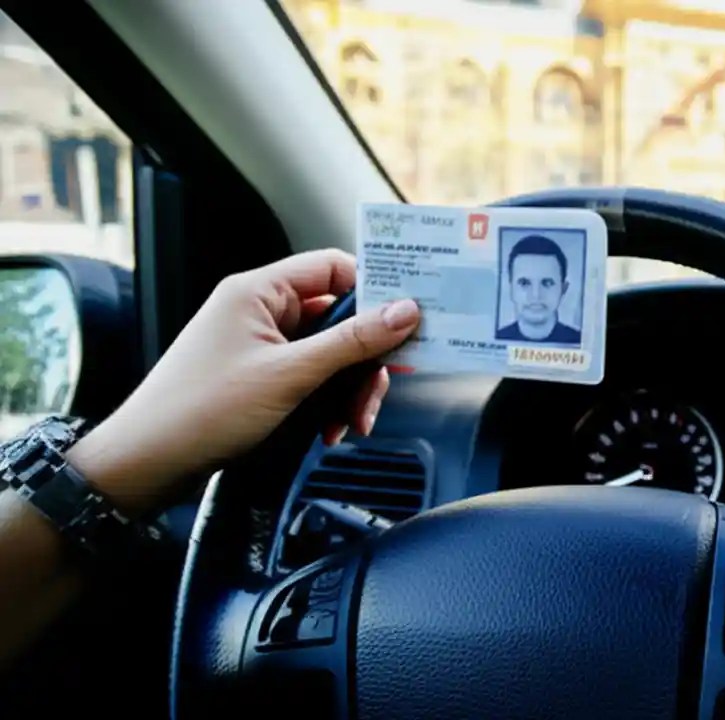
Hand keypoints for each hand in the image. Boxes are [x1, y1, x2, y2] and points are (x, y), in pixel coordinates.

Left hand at [66, 249, 420, 514]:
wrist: (147, 464)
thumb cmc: (199, 412)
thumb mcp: (289, 375)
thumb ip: (351, 341)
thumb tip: (404, 311)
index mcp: (258, 291)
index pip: (333, 267)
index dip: (374, 289)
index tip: (406, 320)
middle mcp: (260, 311)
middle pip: (338, 316)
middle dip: (365, 358)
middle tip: (379, 388)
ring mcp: (260, 345)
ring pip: (330, 353)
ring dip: (349, 388)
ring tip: (353, 421)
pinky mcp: (260, 376)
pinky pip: (312, 378)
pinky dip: (329, 402)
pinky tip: (331, 429)